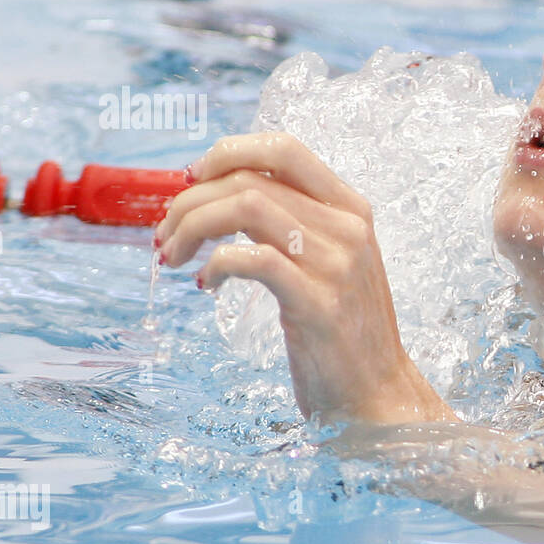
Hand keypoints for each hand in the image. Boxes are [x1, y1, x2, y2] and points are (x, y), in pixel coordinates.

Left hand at [154, 132, 455, 424]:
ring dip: (192, 227)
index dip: (227, 152)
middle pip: (249, 180)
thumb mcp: (331, 265)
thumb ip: (297, 226)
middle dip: (190, 201)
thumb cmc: (344, 334)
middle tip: (165, 235)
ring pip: (245, 208)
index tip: (191, 179)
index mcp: (351, 210)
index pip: (283, 149)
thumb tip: (225, 198)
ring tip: (173, 256)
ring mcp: (336, 264)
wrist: (378, 395)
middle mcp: (348, 228)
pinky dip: (215, 265)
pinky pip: (250, 259)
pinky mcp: (317, 303)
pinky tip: (207, 285)